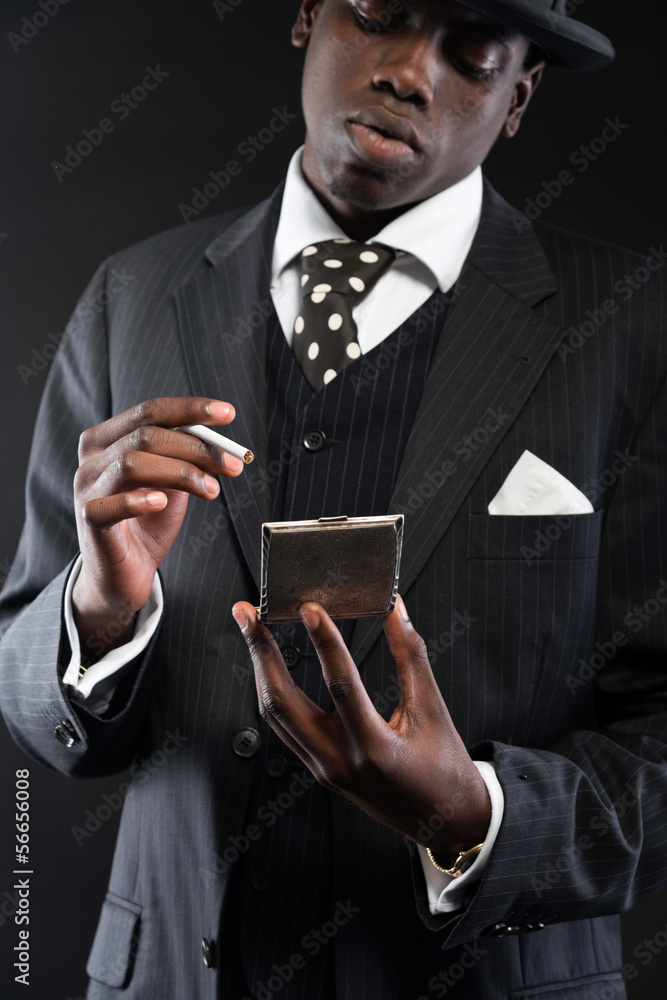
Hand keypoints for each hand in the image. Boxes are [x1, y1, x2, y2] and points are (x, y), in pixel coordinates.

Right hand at [73, 396, 241, 653]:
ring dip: (182, 472)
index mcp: (109, 439)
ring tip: (212, 490)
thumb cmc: (148, 523)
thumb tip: (220, 440)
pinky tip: (162, 503)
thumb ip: (185, 457)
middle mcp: (92, 457)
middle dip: (197, 446)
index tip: (228, 414)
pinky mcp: (89, 520)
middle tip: (232, 463)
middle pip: (147, 434)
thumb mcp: (171, 483)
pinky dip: (139, 500)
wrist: (124, 574)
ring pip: (133, 462)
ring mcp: (87, 487)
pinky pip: (111, 504)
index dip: (190, 409)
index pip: (151, 411)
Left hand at [232, 596, 490, 853]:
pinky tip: (271, 665)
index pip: (341, 687)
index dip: (325, 643)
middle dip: (261, 652)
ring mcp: (324, 769)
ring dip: (261, 669)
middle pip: (281, 703)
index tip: (310, 608)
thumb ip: (411, 655)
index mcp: (375, 750)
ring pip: (275, 715)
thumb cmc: (444, 770)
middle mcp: (339, 762)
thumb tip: (396, 609)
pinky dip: (274, 691)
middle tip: (246, 612)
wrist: (445, 823)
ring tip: (252, 629)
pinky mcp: (319, 769)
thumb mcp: (433, 709)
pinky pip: (284, 728)